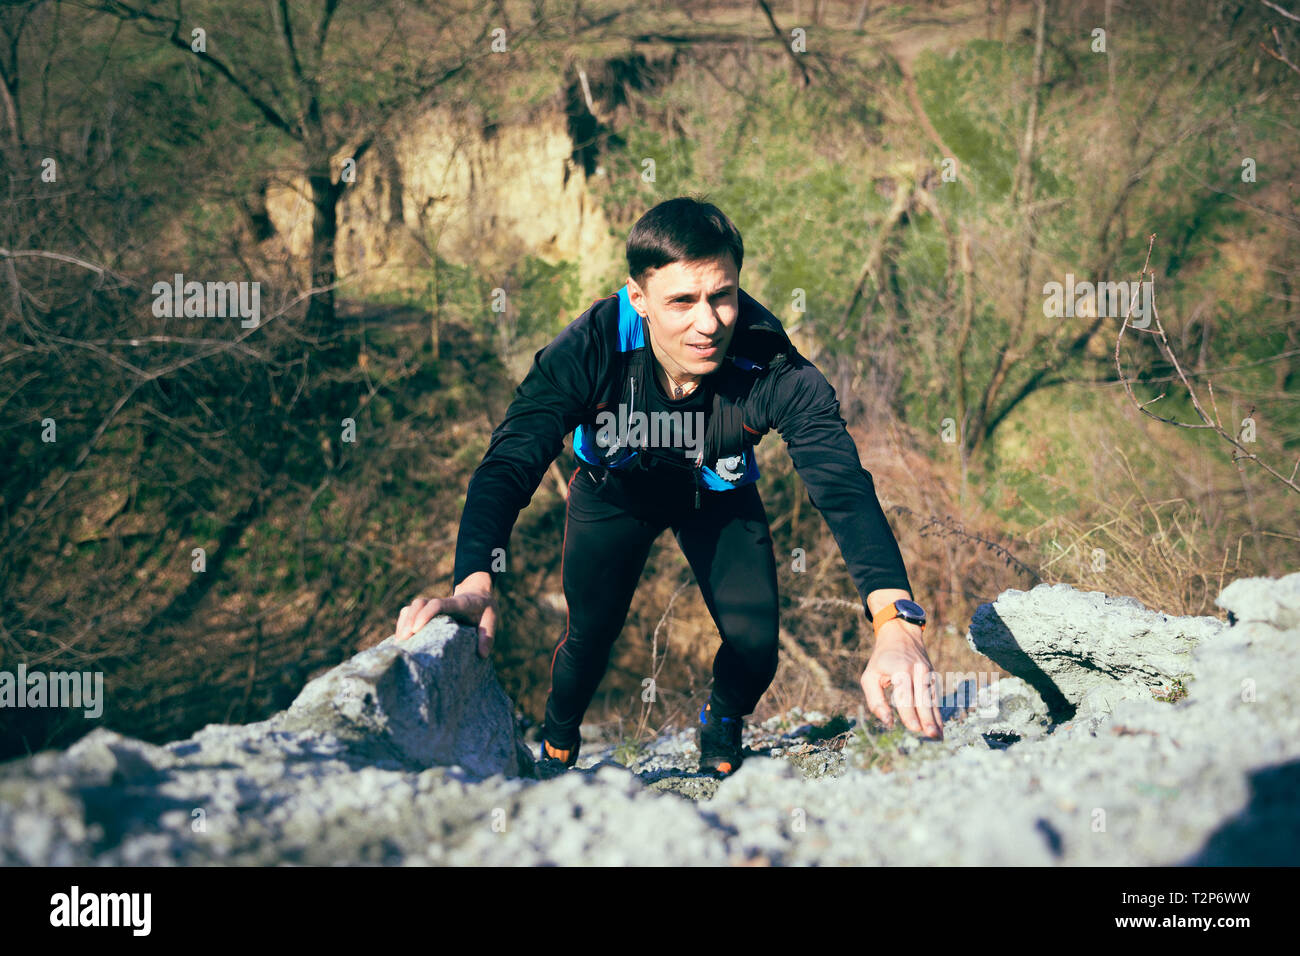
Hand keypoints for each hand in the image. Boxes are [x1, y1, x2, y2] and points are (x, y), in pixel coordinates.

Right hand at [394, 573, 496, 657]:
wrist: (479, 595)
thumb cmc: (485, 609)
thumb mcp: (492, 619)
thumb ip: (488, 635)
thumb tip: (482, 654)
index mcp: (458, 603)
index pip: (438, 604)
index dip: (425, 614)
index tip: (416, 629)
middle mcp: (442, 602)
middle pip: (420, 603)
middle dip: (409, 619)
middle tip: (404, 639)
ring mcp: (433, 606)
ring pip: (412, 607)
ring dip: (403, 621)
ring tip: (400, 642)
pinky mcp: (428, 612)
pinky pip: (410, 612)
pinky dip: (403, 623)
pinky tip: (400, 639)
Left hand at [860, 619, 943, 739]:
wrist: (901, 635)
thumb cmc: (882, 659)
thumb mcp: (870, 676)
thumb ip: (875, 700)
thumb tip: (887, 721)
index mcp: (900, 671)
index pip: (905, 696)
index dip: (909, 713)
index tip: (913, 728)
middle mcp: (917, 672)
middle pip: (923, 699)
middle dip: (927, 719)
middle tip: (930, 736)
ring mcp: (928, 674)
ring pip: (932, 700)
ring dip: (935, 720)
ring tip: (938, 737)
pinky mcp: (932, 678)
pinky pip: (935, 698)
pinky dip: (937, 713)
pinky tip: (939, 727)